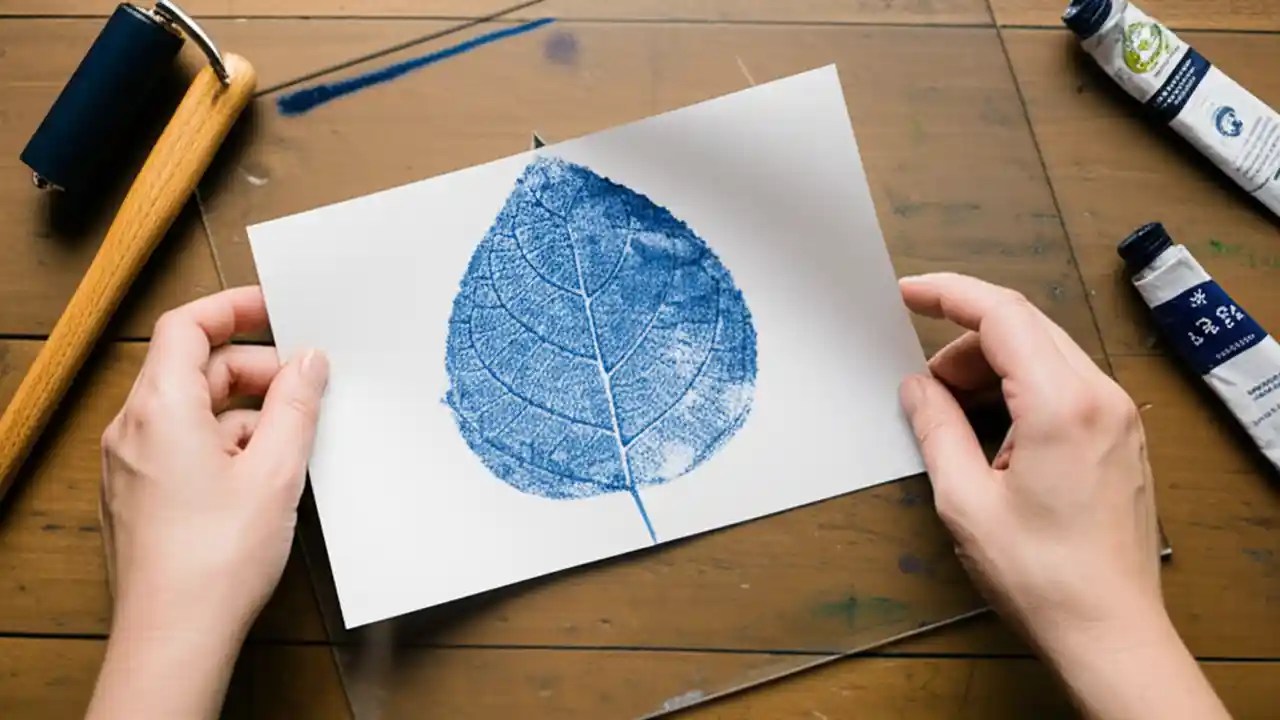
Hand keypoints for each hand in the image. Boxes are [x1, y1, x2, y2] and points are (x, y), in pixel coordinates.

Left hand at [89, 287, 326, 718]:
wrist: (175, 636)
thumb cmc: (215, 560)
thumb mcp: (276, 470)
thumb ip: (296, 405)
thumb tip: (309, 363)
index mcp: (160, 408)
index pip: (187, 326)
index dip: (233, 308)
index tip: (276, 308)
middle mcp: (134, 428)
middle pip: (194, 368)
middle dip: (254, 369)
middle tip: (307, 387)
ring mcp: (133, 463)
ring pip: (192, 409)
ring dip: (245, 410)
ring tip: (294, 439)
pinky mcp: (141, 494)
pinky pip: (184, 444)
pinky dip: (226, 441)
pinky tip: (266, 472)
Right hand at [897, 273, 1227, 719]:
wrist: (1110, 632)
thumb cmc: (1043, 577)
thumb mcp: (965, 502)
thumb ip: (936, 429)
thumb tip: (916, 388)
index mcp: (1063, 405)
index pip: (1002, 314)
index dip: (948, 294)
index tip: (907, 294)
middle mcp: (1102, 396)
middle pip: (1024, 327)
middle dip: (964, 342)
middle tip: (925, 388)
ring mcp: (1119, 415)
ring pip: (1044, 352)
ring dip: (991, 367)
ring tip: (955, 417)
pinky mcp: (1121, 435)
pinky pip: (1064, 383)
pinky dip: (1020, 388)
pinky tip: (994, 430)